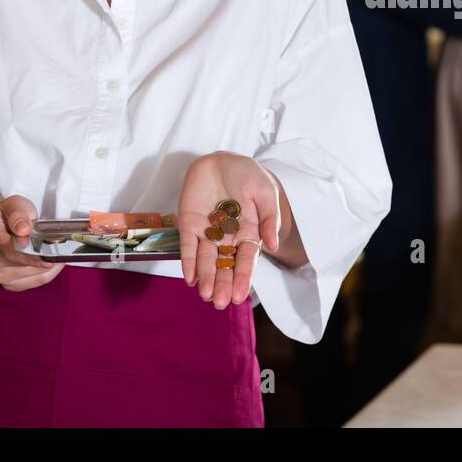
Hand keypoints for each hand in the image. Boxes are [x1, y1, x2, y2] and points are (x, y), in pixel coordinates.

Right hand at [0, 195, 62, 290]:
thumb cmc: (4, 217)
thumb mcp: (11, 204)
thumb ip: (17, 213)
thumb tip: (24, 229)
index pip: (8, 248)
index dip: (28, 251)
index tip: (46, 249)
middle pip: (25, 262)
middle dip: (46, 253)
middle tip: (60, 244)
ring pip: (36, 273)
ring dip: (50, 261)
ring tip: (53, 248)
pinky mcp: (10, 285)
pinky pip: (38, 280)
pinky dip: (50, 270)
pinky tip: (51, 259)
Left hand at [178, 152, 281, 308]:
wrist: (223, 158)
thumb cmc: (248, 175)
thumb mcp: (265, 193)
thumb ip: (269, 219)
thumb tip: (273, 246)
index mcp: (249, 232)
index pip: (246, 260)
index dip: (242, 278)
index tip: (240, 296)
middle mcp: (228, 237)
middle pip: (225, 265)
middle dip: (223, 283)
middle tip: (221, 303)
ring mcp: (208, 232)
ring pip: (206, 259)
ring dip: (206, 277)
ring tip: (206, 295)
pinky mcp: (189, 224)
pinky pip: (188, 245)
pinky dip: (188, 261)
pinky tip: (190, 277)